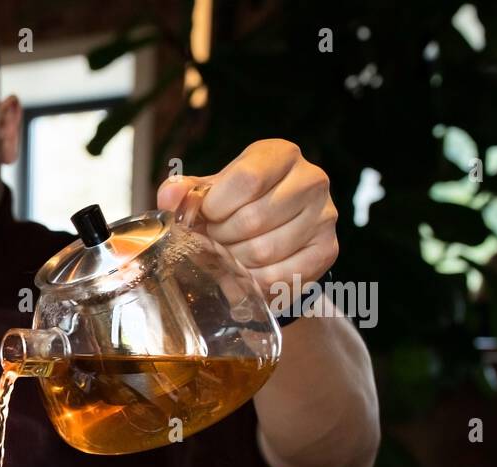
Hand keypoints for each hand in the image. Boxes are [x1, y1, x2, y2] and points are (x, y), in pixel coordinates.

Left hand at [157, 139, 337, 297]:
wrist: (277, 228)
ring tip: (229, 255)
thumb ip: (187, 191)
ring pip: (265, 251)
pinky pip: (280, 276)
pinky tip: (246, 273)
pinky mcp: (327, 249)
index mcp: (280, 155)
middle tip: (216, 240)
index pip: (246, 180)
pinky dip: (254, 282)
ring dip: (235, 261)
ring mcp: (324, 215)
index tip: (207, 216)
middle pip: (253, 219)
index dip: (216, 206)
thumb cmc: (239, 203)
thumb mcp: (212, 190)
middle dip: (222, 237)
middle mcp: (311, 179)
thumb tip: (169, 196)